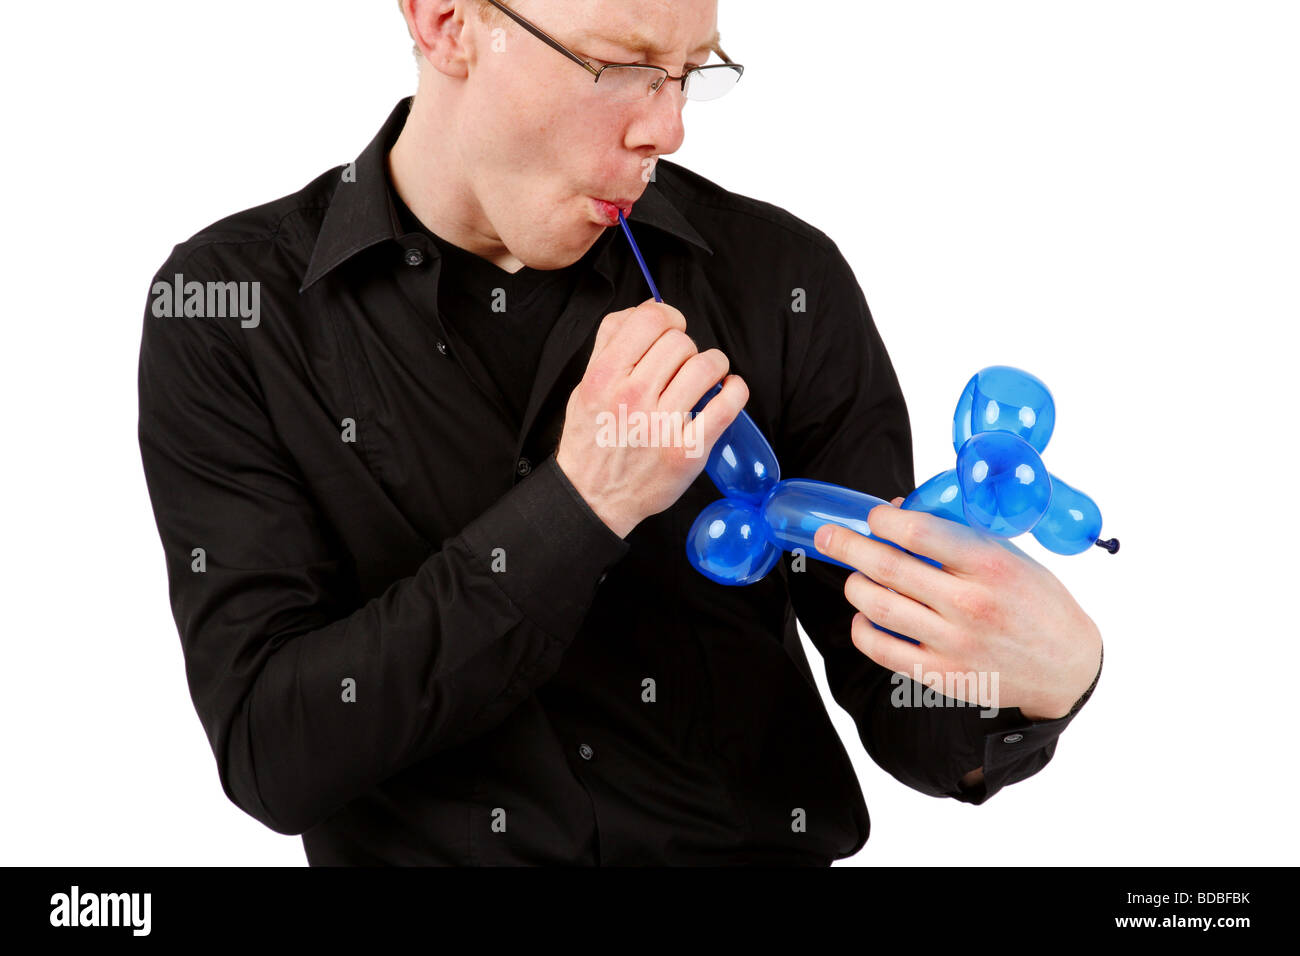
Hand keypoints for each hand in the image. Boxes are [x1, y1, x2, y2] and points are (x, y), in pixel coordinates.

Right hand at [556, 299, 748, 537]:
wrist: (592, 497)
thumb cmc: (592, 439)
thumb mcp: (585, 384)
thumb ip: (611, 341)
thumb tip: (650, 306)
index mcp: (604, 377)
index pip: (650, 320)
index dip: (669, 317)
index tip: (672, 329)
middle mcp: (632, 398)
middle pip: (681, 342)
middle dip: (687, 348)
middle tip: (681, 366)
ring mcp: (661, 425)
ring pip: (707, 366)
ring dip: (714, 366)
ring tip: (707, 377)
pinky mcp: (688, 450)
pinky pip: (727, 404)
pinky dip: (735, 390)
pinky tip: (728, 390)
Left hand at [814, 496, 1102, 720]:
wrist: (1065, 664)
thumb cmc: (1034, 600)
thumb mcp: (1008, 555)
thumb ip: (956, 535)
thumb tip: (897, 513)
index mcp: (990, 565)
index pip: (919, 533)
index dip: (884, 520)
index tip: (873, 516)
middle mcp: (969, 604)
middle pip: (888, 567)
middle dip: (848, 546)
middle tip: (828, 535)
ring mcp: (954, 643)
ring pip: (878, 607)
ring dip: (855, 585)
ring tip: (854, 576)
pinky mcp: (942, 675)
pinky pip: (882, 649)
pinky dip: (863, 628)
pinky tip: (864, 615)